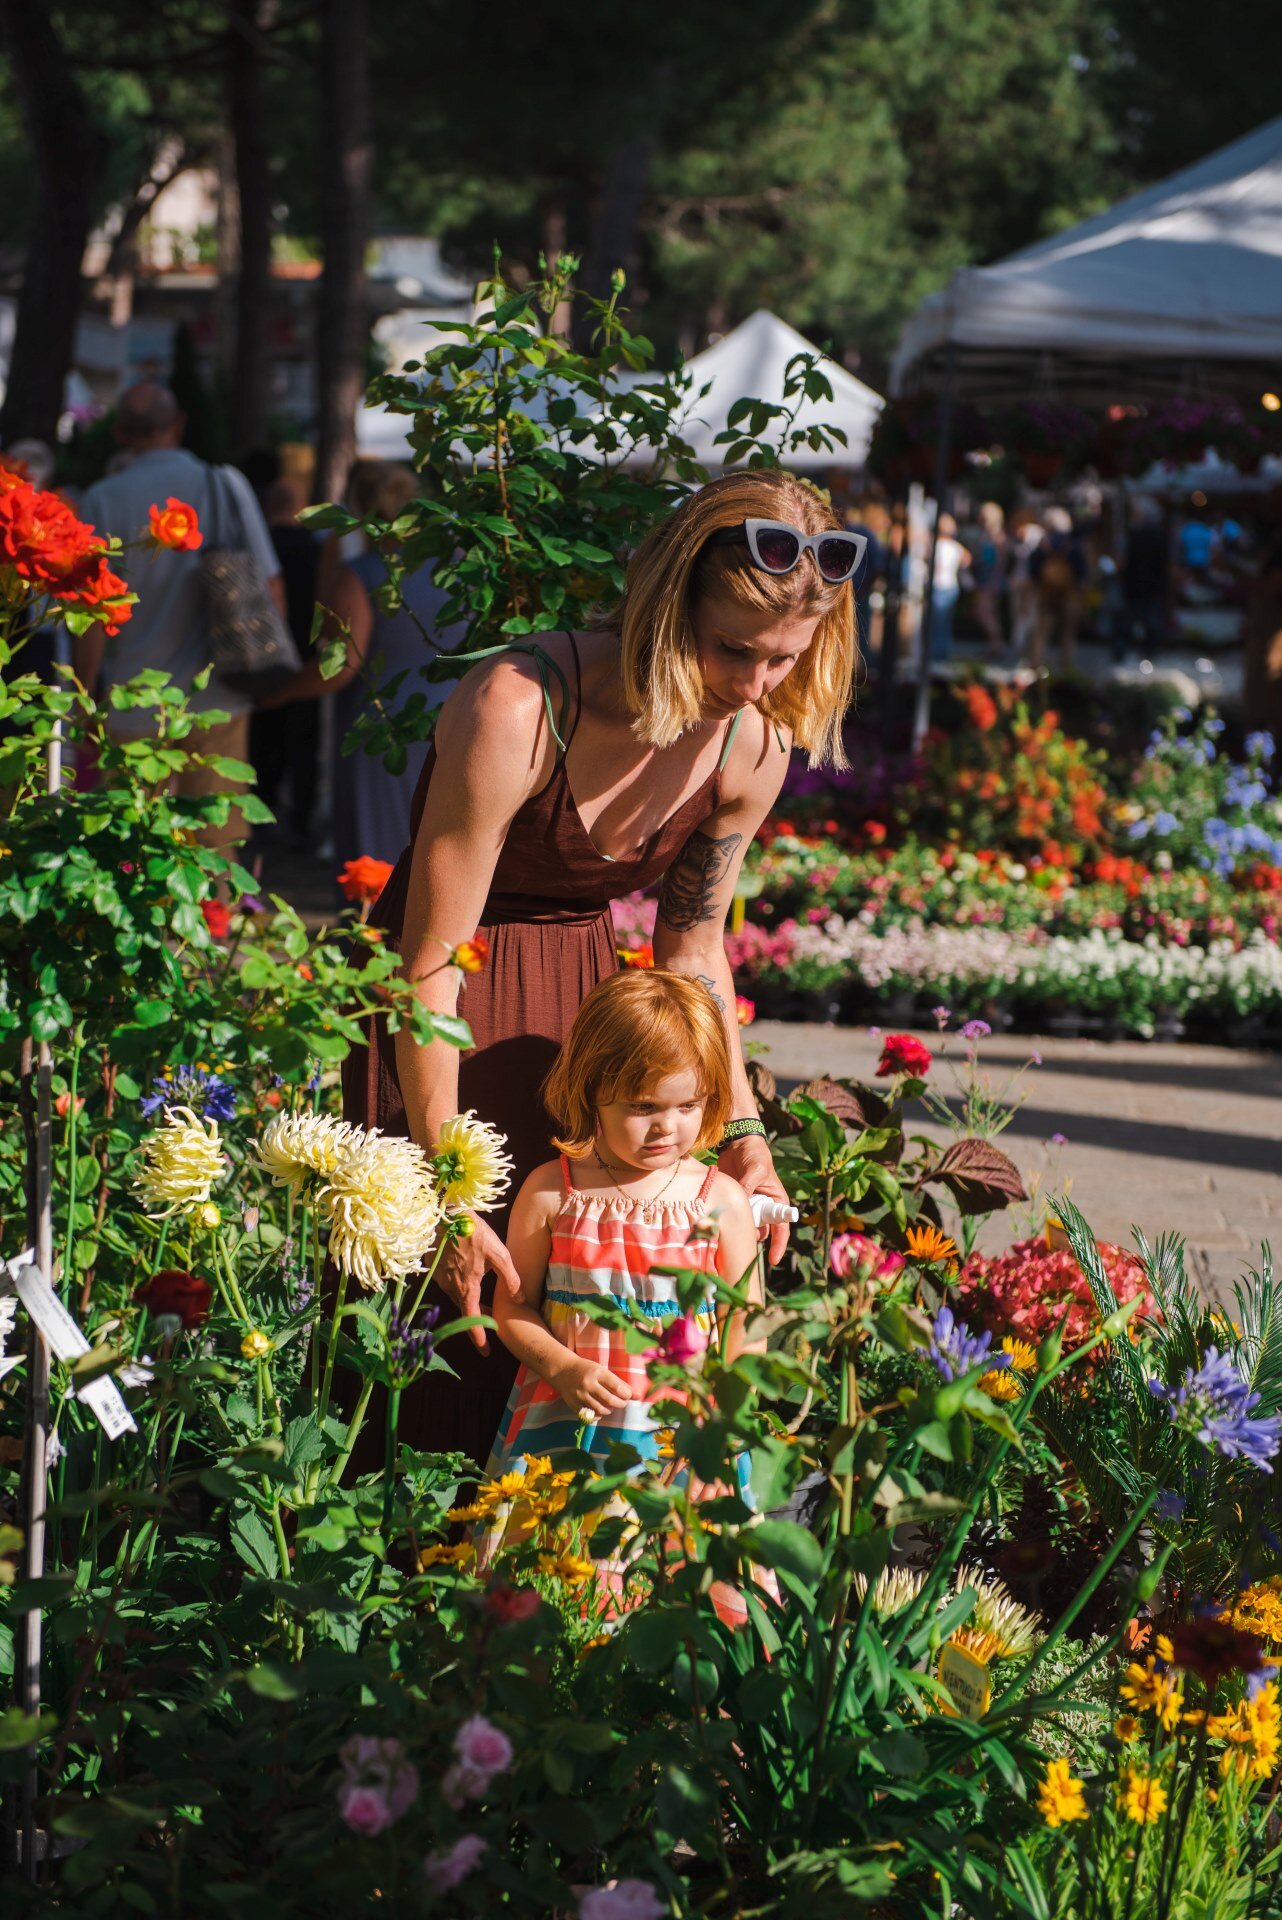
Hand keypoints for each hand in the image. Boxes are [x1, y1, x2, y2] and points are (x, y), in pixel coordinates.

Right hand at [434, 1216, 522, 1352]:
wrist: (445, 1214)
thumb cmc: (474, 1233)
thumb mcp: (498, 1253)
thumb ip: (510, 1278)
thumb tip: (520, 1299)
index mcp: (467, 1289)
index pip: (472, 1322)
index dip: (479, 1340)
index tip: (486, 1352)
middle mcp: (450, 1288)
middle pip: (466, 1307)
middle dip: (478, 1311)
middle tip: (492, 1311)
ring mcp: (439, 1278)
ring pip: (457, 1293)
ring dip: (469, 1293)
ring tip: (481, 1282)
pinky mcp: (433, 1268)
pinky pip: (448, 1280)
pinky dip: (458, 1280)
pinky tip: (466, 1265)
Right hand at [551, 1357, 631, 1420]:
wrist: (562, 1370)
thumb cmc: (587, 1369)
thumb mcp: (603, 1371)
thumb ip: (620, 1383)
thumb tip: (638, 1395)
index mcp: (597, 1372)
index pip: (617, 1387)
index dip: (627, 1394)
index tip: (628, 1395)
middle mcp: (588, 1384)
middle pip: (611, 1400)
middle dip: (621, 1404)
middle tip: (622, 1402)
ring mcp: (580, 1395)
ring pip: (601, 1409)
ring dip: (610, 1410)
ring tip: (611, 1405)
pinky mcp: (573, 1404)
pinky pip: (590, 1415)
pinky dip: (598, 1415)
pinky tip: (600, 1410)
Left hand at [718, 1134, 790, 1263]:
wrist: (737, 1143)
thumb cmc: (755, 1155)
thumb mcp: (756, 1170)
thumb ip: (749, 1187)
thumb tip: (741, 1204)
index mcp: (776, 1201)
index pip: (782, 1228)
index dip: (778, 1246)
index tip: (773, 1261)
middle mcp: (763, 1207)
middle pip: (761, 1232)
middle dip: (752, 1241)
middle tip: (740, 1247)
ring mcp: (748, 1206)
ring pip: (745, 1227)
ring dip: (738, 1231)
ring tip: (726, 1235)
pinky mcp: (733, 1202)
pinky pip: (731, 1217)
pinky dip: (726, 1221)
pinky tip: (716, 1224)